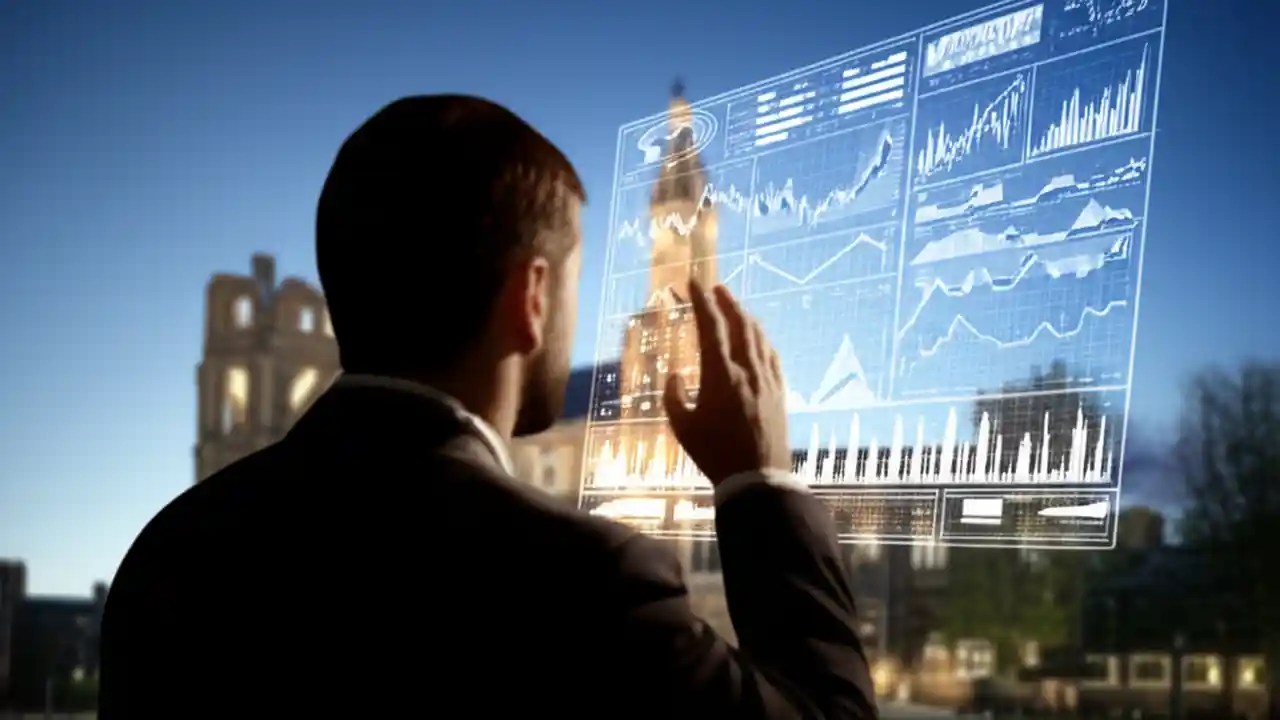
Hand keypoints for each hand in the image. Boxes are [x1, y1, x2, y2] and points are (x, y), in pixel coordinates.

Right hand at [663, 279, 789, 484]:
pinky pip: (771, 355)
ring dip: (745, 316)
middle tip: (716, 287)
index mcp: (720, 374)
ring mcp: (767, 379)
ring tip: (735, 306)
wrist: (758, 478)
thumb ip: (674, 397)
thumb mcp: (683, 427)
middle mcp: (746, 369)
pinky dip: (761, 338)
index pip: (710, 326)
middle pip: (739, 323)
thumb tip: (676, 374)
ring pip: (758, 336)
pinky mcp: (779, 391)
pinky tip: (758, 337)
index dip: (701, 301)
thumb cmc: (714, 454)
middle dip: (726, 301)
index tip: (693, 282)